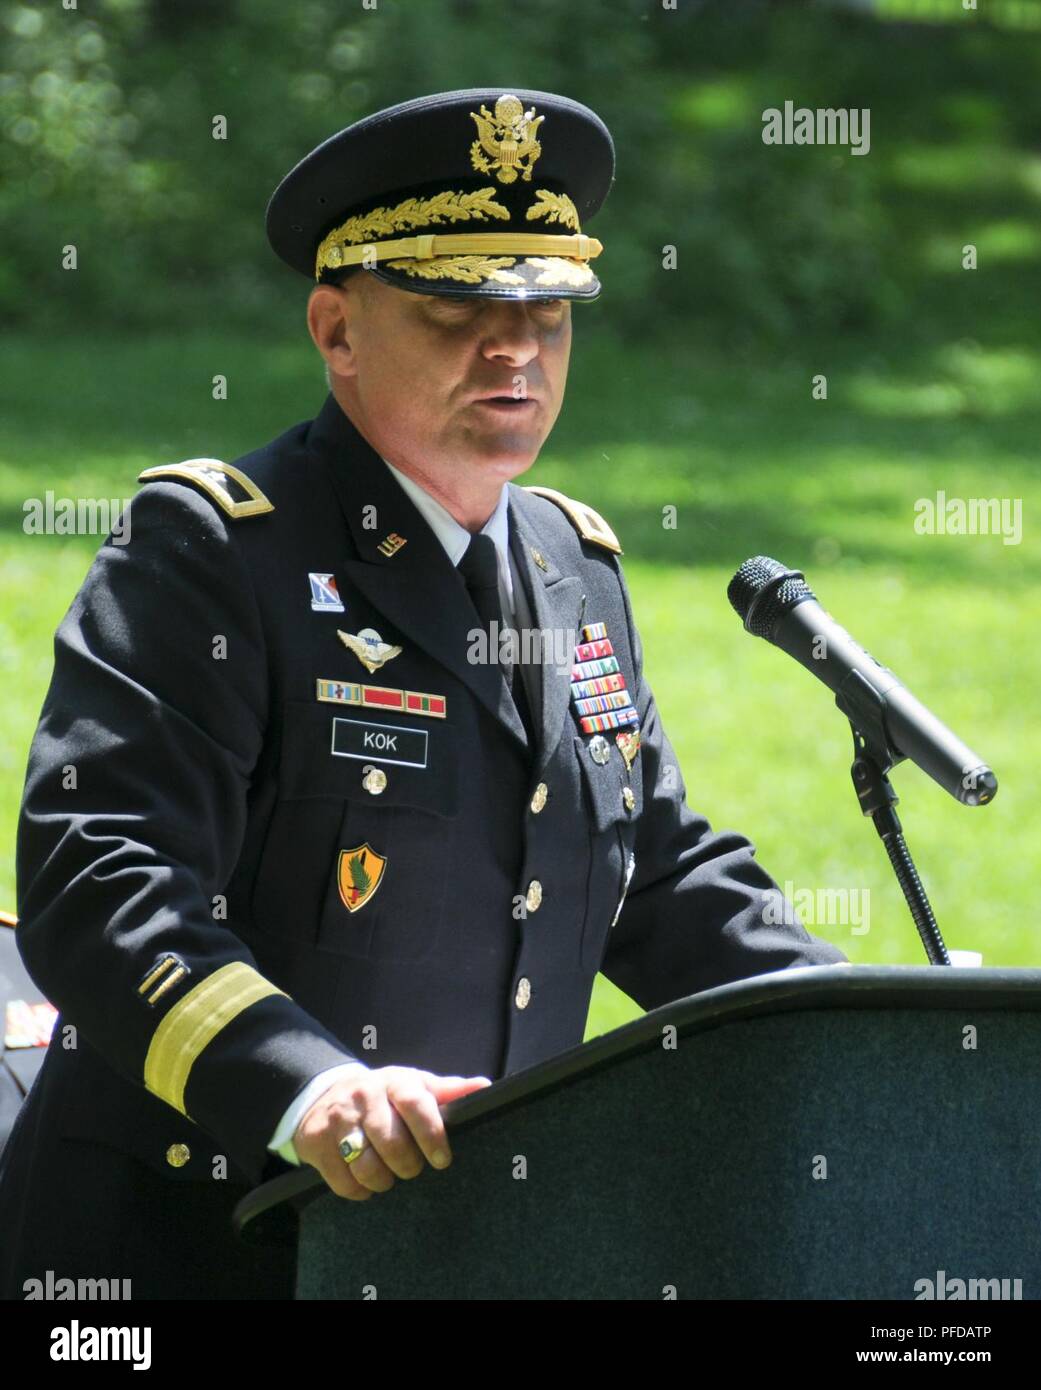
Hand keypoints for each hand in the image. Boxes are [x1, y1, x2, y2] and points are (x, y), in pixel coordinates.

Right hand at [292, 1064, 491, 1199]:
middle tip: (412, 1169)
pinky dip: (359, 1190)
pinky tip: (365, 1182)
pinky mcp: (316, 1141)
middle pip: (391, 1141)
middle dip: (407, 1165)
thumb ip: (447, 1090)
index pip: (416, 1104)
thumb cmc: (382, 1095)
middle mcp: (364, 1096)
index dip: (432, 1134)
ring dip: (383, 1181)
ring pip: (365, 1165)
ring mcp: (338, 1119)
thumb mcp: (413, 1085)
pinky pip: (343, 1181)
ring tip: (389, 1177)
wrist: (323, 1094)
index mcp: (394, 1081)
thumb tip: (484, 1086)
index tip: (443, 1161)